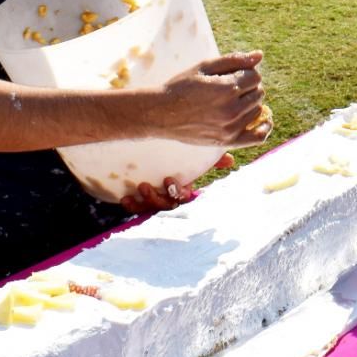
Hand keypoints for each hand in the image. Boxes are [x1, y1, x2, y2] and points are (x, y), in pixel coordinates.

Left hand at [120, 153, 236, 213]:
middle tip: (146, 185)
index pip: (183, 196)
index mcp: (182, 185)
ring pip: (151, 208)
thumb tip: (230, 161)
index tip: (169, 179)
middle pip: (167, 205)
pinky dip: (131, 205)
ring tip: (140, 187)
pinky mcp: (137, 196)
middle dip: (158, 198)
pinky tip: (125, 199)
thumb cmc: (175, 152)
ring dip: (145, 202)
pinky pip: (136, 207)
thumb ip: (210, 157)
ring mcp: (152, 196)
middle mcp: (167, 193)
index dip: (177, 192)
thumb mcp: (192, 153)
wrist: (142, 147)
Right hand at [154, 51, 271, 148]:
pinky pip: (258, 137)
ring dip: (250, 104)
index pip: (255, 76)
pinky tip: (263, 121)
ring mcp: (230, 128)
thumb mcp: (205, 67)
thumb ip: (234, 60)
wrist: (160, 113)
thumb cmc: (182, 86)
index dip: (245, 72)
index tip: (232, 74)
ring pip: (258, 111)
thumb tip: (260, 55)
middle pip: (258, 93)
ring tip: (232, 101)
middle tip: (230, 87)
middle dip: (248, 87)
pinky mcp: (227, 141)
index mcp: (227, 88)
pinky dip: (264, 128)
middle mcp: (232, 110)